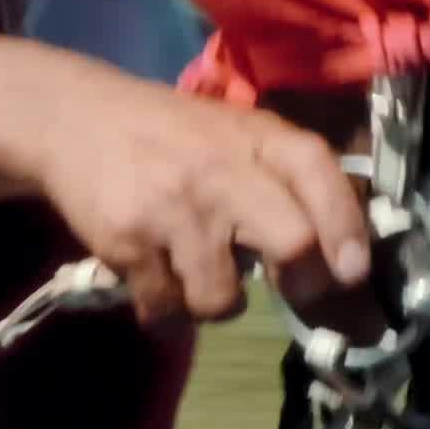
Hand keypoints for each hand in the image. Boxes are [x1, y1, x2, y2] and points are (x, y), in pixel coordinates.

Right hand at [28, 68, 373, 328]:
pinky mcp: (127, 242)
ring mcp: (174, 209)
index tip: (353, 271)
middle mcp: (222, 170)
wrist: (76, 119)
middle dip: (302, 283)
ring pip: (221, 299)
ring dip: (216, 301)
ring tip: (198, 271)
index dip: (346, 228)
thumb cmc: (175, 136)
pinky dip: (166, 309)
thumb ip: (289, 181)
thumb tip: (349, 260)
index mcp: (259, 138)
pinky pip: (165, 309)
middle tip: (293, 289)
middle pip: (292, 242)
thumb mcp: (238, 136)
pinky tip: (157, 277)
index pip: (319, 174)